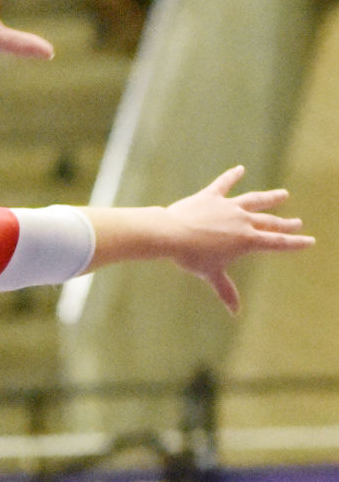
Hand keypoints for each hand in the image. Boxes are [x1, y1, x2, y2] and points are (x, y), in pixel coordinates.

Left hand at [166, 165, 313, 312]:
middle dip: (284, 224)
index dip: (294, 243)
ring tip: (283, 195)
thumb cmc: (192, 257)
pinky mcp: (212, 196)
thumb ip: (226, 291)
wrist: (172, 234)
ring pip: (254, 200)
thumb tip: (235, 313)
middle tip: (297, 223)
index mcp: (246, 240)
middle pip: (269, 222)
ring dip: (269, 198)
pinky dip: (232, 176)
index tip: (310, 241)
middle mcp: (242, 220)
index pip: (276, 243)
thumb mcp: (212, 275)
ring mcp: (228, 206)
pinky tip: (240, 169)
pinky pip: (224, 184)